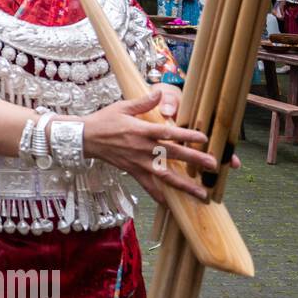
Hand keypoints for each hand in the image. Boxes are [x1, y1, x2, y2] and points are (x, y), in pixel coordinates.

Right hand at [82, 90, 217, 202]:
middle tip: (213, 165)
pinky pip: (148, 186)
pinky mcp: (133, 171)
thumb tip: (160, 93)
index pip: (168, 133)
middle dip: (194, 160)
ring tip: (202, 193)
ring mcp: (138, 162)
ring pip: (165, 176)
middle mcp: (142, 148)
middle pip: (172, 155)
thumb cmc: (104, 120)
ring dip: (185, 185)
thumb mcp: (123, 106)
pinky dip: (160, 196)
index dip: (186, 135)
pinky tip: (172, 204)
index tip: (204, 138)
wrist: (84, 138)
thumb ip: (144, 102)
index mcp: (141, 130)